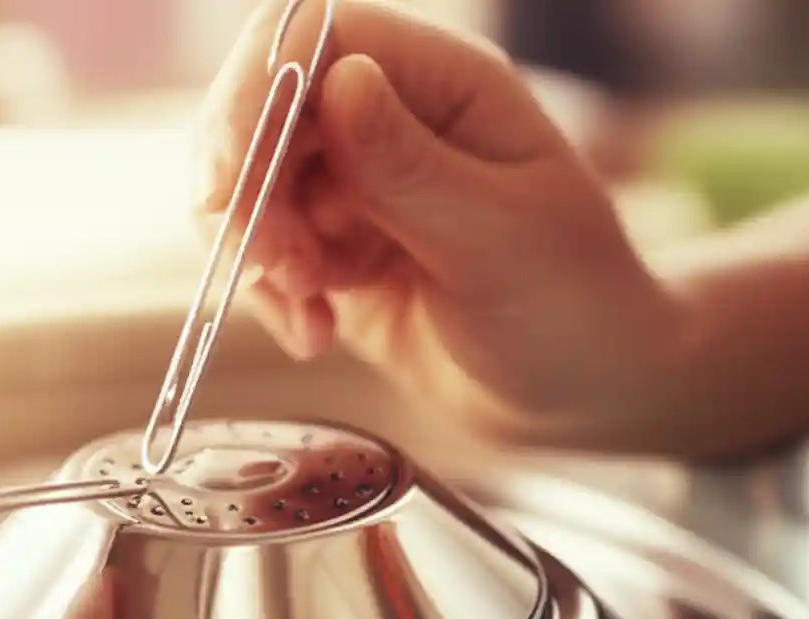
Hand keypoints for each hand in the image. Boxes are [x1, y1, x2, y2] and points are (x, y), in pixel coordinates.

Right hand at [197, 0, 683, 449]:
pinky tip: (314, 333)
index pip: (316, 37)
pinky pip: (261, 251)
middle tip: (270, 267)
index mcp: (443, 82)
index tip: (233, 183)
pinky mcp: (329, 245)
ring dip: (257, 250)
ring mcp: (353, 182)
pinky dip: (270, 295)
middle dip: (248, 189)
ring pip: (248, 183)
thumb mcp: (499, 237)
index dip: (257, 94)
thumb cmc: (572, 304)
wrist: (575, 391)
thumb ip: (411, 168)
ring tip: (310, 313)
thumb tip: (340, 80)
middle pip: (262, 108)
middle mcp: (388, 118)